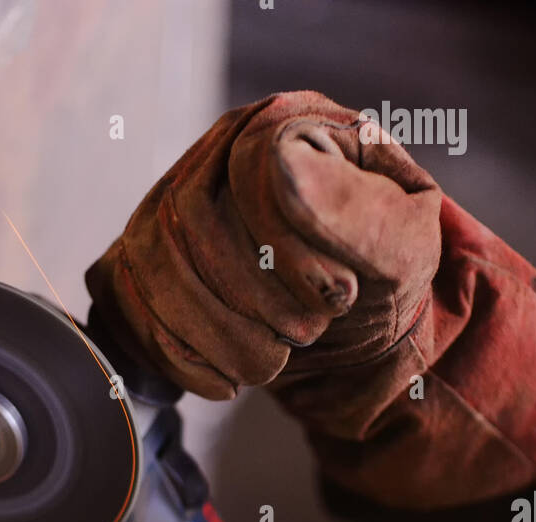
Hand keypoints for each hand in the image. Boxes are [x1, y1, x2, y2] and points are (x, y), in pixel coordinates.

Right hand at [86, 92, 440, 397]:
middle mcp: (216, 156)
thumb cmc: (384, 281)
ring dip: (216, 335)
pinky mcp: (144, 271)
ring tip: (270, 363)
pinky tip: (228, 380)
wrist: (355, 337)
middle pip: (188, 222)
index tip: (337, 296)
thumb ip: (357, 208)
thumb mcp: (403, 246)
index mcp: (283, 126)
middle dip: (250, 298)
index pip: (250, 169)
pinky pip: (132, 313)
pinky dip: (182, 361)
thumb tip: (281, 166)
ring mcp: (168, 214)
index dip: (287, 245)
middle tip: (305, 334)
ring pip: (153, 271)